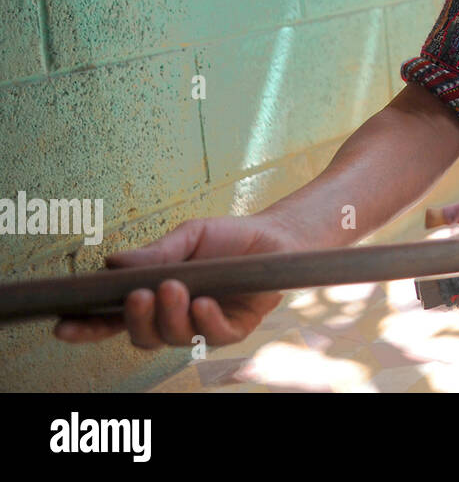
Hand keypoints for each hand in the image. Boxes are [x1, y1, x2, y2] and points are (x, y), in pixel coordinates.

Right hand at [53, 213, 303, 349]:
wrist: (277, 236)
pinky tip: (204, 303)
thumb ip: (156, 253)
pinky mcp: (235, 329)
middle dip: (135, 320)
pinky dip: (205, 321)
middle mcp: (174, 318)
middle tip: (139, 295)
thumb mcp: (190, 236)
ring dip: (170, 316)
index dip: (87, 326)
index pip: (113, 318)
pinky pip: (214, 336)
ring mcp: (203, 326)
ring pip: (174, 338)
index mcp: (154, 296)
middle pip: (140, 336)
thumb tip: (112, 263)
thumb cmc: (228, 237)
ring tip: (175, 288)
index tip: (64, 326)